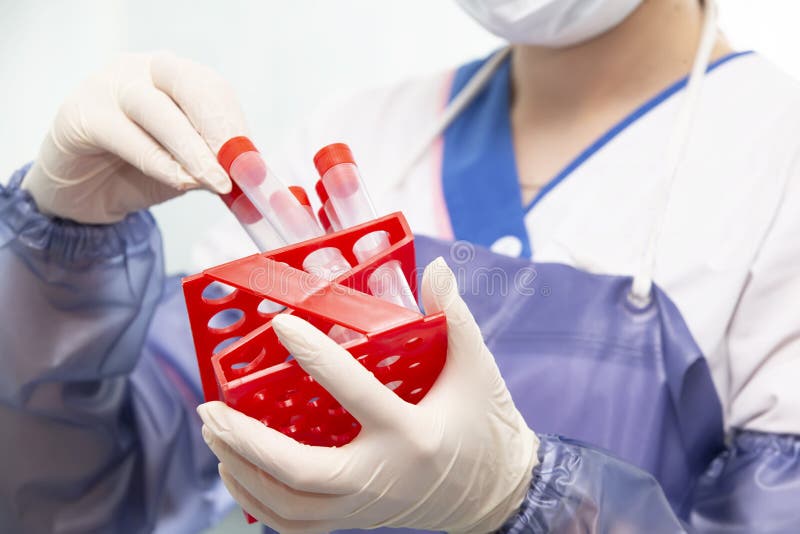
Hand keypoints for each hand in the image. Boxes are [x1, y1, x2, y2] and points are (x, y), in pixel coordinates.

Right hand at [23, 52, 244, 223]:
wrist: (82, 195)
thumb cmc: (137, 173)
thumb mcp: (185, 168)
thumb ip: (211, 164)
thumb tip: (244, 172)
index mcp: (172, 78)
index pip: (210, 87)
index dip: (234, 122)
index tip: (252, 159)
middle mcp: (140, 72)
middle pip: (185, 84)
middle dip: (216, 126)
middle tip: (237, 167)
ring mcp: (107, 87)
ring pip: (154, 108)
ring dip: (191, 148)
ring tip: (214, 180)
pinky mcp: (78, 114)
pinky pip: (122, 134)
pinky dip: (156, 160)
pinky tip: (178, 181)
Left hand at [198, 257, 538, 532]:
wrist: (499, 495)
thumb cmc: (487, 428)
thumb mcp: (478, 371)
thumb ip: (455, 319)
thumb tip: (436, 269)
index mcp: (412, 434)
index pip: (354, 393)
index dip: (315, 356)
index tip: (281, 325)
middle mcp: (383, 477)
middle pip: (300, 471)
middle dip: (248, 442)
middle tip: (211, 410)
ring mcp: (367, 505)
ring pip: (289, 506)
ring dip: (244, 473)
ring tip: (214, 437)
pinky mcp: (359, 519)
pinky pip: (298, 525)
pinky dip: (260, 504)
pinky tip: (239, 475)